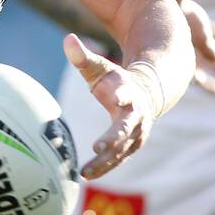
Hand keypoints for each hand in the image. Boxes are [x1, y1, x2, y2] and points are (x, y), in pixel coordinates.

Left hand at [63, 33, 155, 179]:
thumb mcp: (101, 68)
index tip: (117, 98)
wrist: (148, 94)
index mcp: (129, 93)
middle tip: (98, 148)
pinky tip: (86, 175)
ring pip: (122, 151)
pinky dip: (104, 168)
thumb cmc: (117, 80)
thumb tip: (67, 39)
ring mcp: (136, 134)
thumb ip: (84, 57)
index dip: (123, 96)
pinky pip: (117, 160)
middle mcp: (136, 116)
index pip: (127, 95)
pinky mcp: (131, 146)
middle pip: (126, 129)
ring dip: (105, 162)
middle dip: (113, 139)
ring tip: (85, 173)